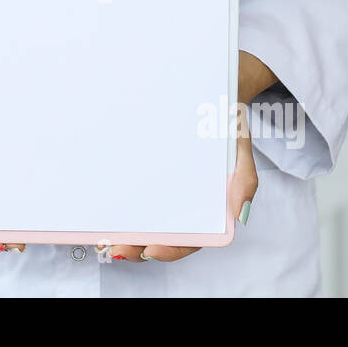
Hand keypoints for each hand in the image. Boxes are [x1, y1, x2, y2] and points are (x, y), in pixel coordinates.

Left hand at [104, 116, 257, 262]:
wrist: (212, 96)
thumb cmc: (226, 125)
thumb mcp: (240, 148)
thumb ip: (245, 181)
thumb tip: (239, 216)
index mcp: (209, 207)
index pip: (190, 240)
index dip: (169, 250)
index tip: (150, 250)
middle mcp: (185, 205)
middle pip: (162, 237)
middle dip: (138, 248)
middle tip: (117, 249)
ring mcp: (166, 192)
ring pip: (145, 224)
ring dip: (125, 235)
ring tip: (103, 240)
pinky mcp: (149, 174)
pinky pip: (133, 197)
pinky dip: (119, 210)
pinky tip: (102, 212)